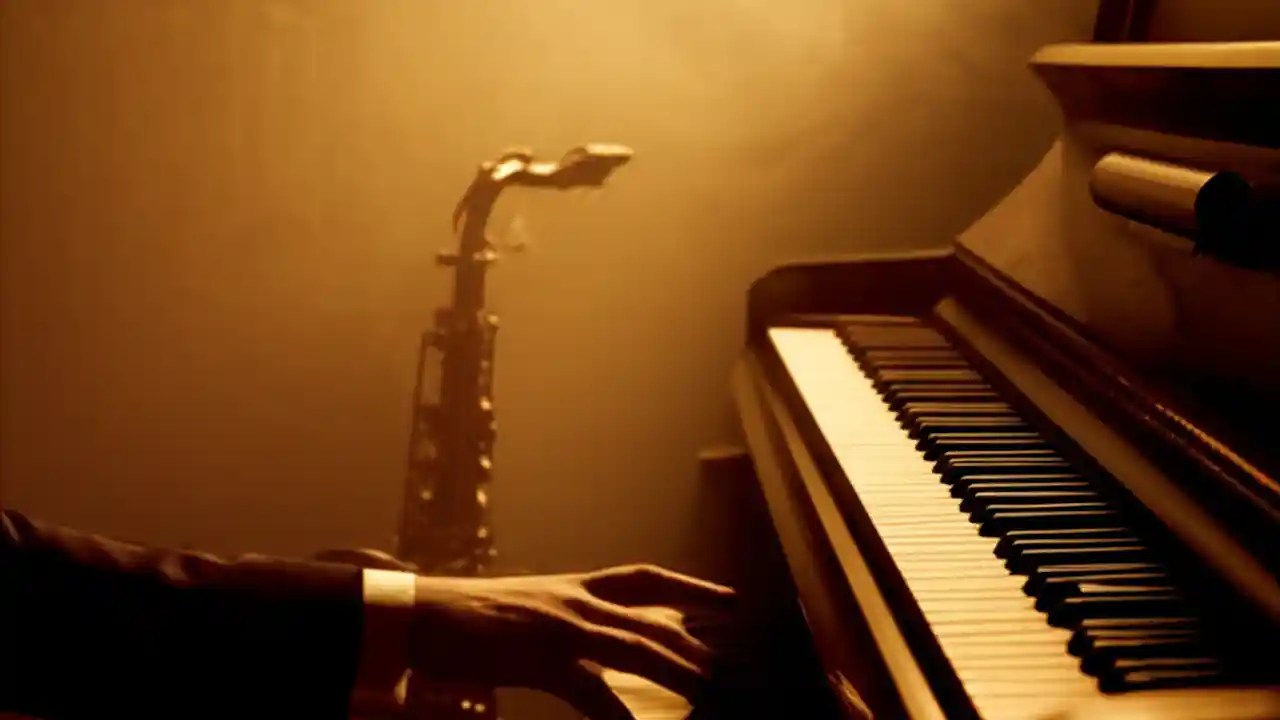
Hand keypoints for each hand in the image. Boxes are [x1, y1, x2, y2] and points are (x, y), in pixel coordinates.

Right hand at [408, 564, 733, 718]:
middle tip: (729, 664)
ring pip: (633, 646)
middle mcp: (574, 600)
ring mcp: (559, 626)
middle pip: (651, 619)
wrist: (417, 614)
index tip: (729, 598)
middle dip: (694, 641)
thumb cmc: (469, 617)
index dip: (691, 586)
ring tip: (707, 689)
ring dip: (674, 669)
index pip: (645, 578)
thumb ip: (570, 623)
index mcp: (573, 586)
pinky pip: (589, 690)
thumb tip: (603, 638)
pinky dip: (615, 715)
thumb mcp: (530, 612)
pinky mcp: (538, 657)